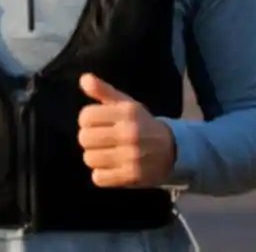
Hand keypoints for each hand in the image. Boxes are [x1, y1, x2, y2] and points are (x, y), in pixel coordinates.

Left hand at [77, 73, 175, 187]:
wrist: (172, 150)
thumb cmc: (142, 124)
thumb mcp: (126, 104)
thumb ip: (103, 91)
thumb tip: (84, 78)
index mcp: (127, 113)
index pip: (86, 116)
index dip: (87, 120)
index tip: (96, 122)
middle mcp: (130, 134)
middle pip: (84, 138)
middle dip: (89, 139)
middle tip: (100, 139)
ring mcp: (130, 157)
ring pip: (89, 158)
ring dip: (94, 157)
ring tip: (106, 153)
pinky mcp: (131, 177)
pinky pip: (98, 178)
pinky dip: (102, 174)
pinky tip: (112, 167)